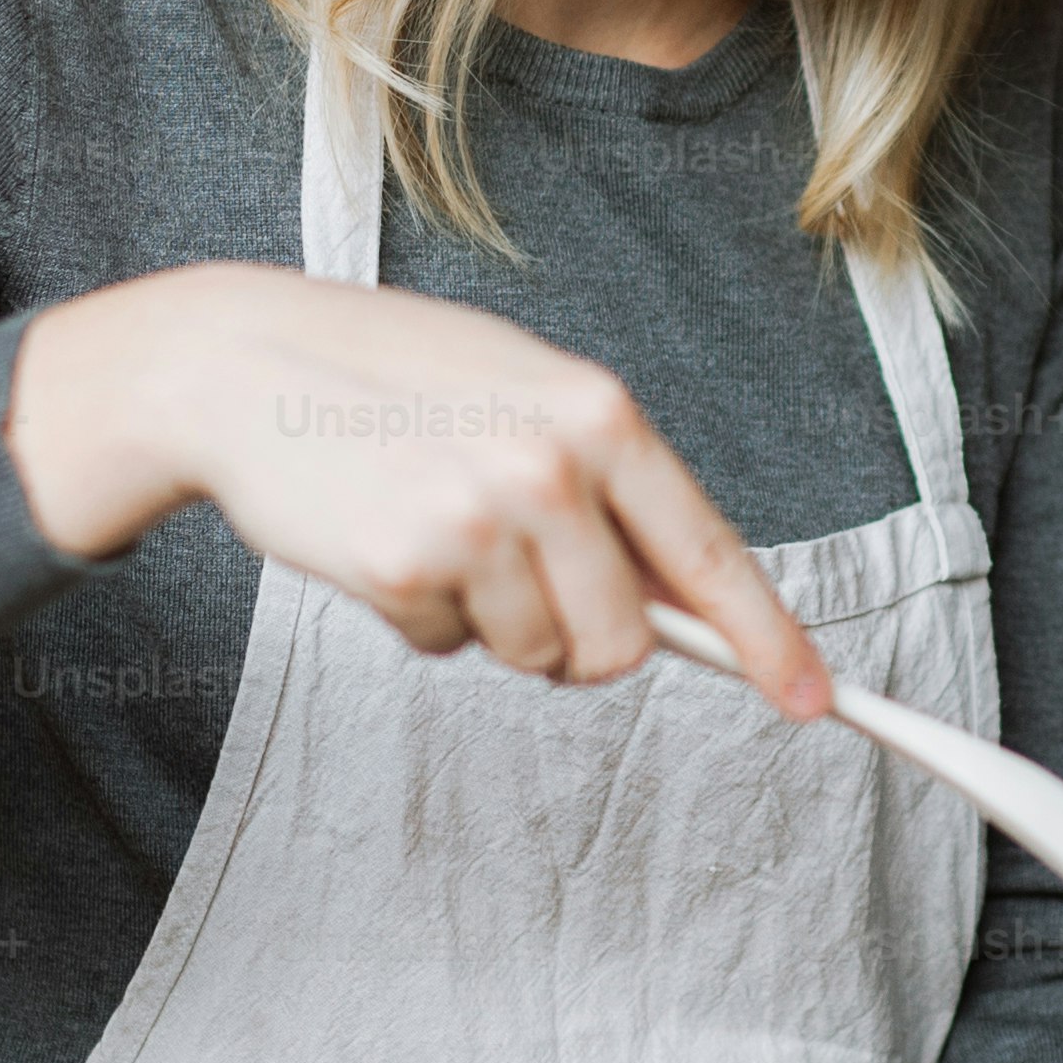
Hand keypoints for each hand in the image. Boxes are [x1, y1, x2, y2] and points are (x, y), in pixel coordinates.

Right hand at [3, 264, 831, 715]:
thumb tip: (685, 603)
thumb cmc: (394, 379)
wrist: (247, 361)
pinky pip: (450, 646)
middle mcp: (555, 465)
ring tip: (432, 529)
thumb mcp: (524, 394)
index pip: (709, 554)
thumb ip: (609, 486)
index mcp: (602, 414)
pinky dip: (419, 616)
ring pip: (538, 655)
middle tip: (513, 578)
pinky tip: (381, 538)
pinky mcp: (411, 565)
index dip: (770, 640)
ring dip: (489, 622)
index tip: (815, 700)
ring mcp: (484, 517)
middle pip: (623, 644)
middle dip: (577, 642)